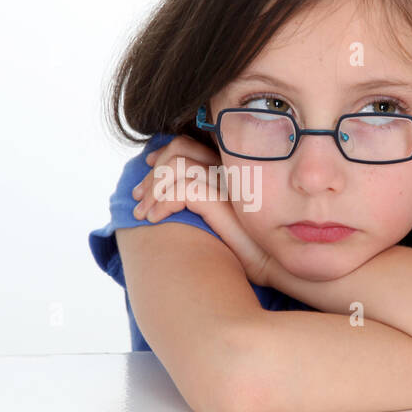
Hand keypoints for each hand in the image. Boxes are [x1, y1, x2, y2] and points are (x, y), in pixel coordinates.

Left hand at [131, 136, 277, 288]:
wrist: (273, 266)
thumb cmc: (247, 249)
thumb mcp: (219, 218)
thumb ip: (201, 201)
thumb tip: (168, 198)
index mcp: (227, 169)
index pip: (187, 146)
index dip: (161, 156)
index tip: (147, 173)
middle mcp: (227, 170)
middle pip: (177, 151)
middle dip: (151, 174)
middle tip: (137, 198)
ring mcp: (226, 183)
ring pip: (175, 167)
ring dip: (152, 190)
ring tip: (142, 213)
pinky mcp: (223, 201)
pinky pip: (181, 190)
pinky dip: (161, 203)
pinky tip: (154, 219)